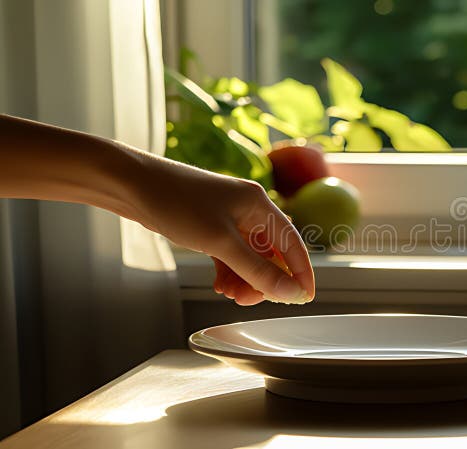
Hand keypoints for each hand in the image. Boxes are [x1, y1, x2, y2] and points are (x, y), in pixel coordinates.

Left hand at [136, 156, 314, 304]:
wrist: (132, 185)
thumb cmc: (176, 202)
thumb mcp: (220, 243)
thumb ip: (257, 270)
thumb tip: (290, 292)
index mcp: (259, 204)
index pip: (293, 243)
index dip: (301, 273)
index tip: (305, 298)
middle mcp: (249, 210)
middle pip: (271, 254)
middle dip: (263, 280)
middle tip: (248, 300)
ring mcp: (229, 219)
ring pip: (250, 258)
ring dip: (244, 279)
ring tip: (229, 294)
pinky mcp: (211, 227)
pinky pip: (231, 256)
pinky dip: (229, 273)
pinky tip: (220, 285)